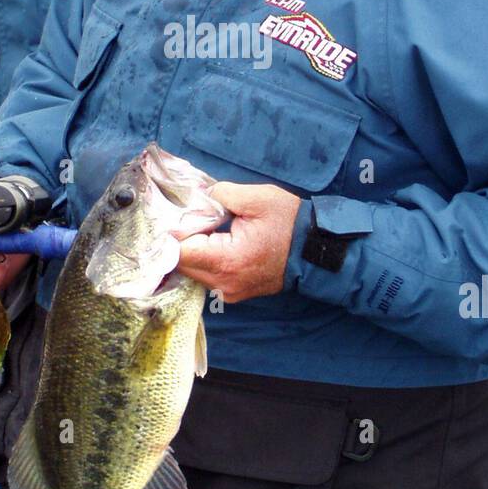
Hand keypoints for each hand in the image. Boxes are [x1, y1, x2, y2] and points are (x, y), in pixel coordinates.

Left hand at [178, 181, 301, 304]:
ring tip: (209, 229)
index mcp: (227, 260)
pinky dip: (204, 260)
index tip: (177, 215)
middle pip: (181, 264)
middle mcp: (223, 283)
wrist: (315, 250)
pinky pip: (206, 277)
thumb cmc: (289, 222)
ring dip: (193, 251)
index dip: (173, 232)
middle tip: (194, 218)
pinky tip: (217, 243)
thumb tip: (197, 197)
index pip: (179, 253)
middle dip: (182, 240)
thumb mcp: (257, 198)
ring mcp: (228, 293)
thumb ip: (220, 194)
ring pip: (192, 272)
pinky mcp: (232, 294)